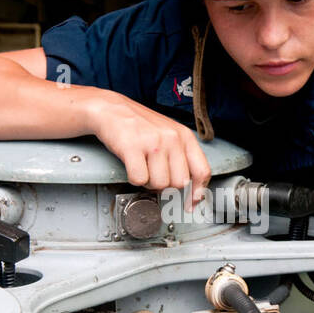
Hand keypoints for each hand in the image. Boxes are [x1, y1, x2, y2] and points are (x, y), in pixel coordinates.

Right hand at [85, 90, 211, 208]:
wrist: (111, 109)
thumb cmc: (139, 125)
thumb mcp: (168, 134)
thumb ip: (181, 157)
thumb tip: (189, 186)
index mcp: (184, 136)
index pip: (202, 171)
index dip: (197, 192)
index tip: (191, 204)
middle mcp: (172, 138)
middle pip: (179, 183)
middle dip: (165, 185)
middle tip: (154, 174)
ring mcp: (153, 142)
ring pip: (160, 184)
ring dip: (148, 182)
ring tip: (142, 166)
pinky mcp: (133, 147)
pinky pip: (139, 179)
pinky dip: (133, 178)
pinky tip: (132, 166)